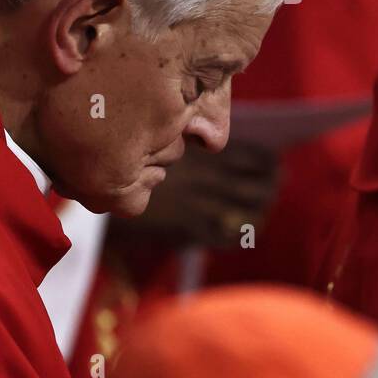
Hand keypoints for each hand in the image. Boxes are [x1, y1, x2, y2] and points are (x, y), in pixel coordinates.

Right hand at [111, 140, 279, 249]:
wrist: (102, 190)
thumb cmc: (134, 157)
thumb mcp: (167, 140)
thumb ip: (197, 142)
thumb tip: (227, 146)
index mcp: (206, 153)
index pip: (258, 158)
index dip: (271, 164)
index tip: (276, 166)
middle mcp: (209, 178)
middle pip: (261, 188)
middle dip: (272, 188)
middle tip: (273, 188)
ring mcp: (199, 206)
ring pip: (249, 214)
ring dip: (259, 213)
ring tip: (258, 211)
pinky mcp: (187, 230)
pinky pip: (226, 237)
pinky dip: (237, 235)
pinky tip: (236, 232)